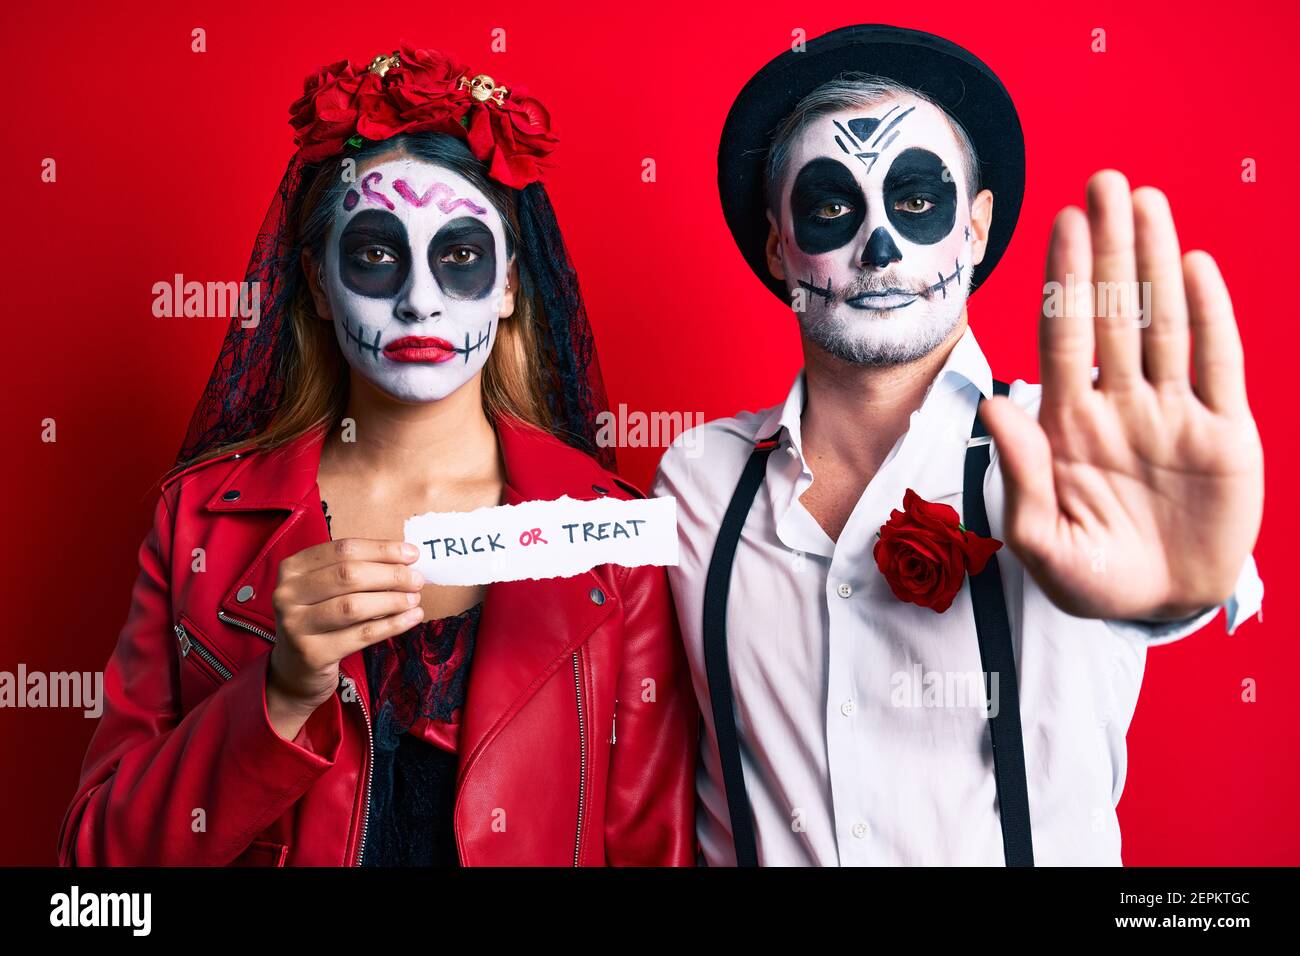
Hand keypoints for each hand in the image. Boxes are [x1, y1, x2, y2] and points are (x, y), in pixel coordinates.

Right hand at [265, 538, 424, 738]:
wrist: (295, 670)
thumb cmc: (320, 619)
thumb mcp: (326, 590)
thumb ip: (357, 572)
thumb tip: (406, 561)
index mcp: (292, 568)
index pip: (343, 549)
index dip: (382, 550)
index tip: (412, 554)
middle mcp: (287, 593)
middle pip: (348, 575)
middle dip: (390, 575)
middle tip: (417, 580)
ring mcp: (295, 625)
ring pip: (354, 606)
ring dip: (392, 600)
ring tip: (415, 599)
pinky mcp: (312, 653)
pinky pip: (361, 635)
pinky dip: (392, 625)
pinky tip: (412, 618)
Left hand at [980, 169, 1262, 620]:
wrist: (1162, 606)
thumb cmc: (1091, 576)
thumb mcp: (1044, 542)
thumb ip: (1021, 474)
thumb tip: (992, 402)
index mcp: (1068, 425)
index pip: (1063, 337)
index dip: (1063, 281)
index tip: (1060, 224)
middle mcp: (1119, 405)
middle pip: (1114, 312)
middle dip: (1109, 249)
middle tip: (1104, 182)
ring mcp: (1172, 414)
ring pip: (1164, 324)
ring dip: (1156, 263)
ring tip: (1148, 201)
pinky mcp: (1224, 434)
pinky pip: (1218, 364)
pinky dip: (1210, 318)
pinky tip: (1195, 267)